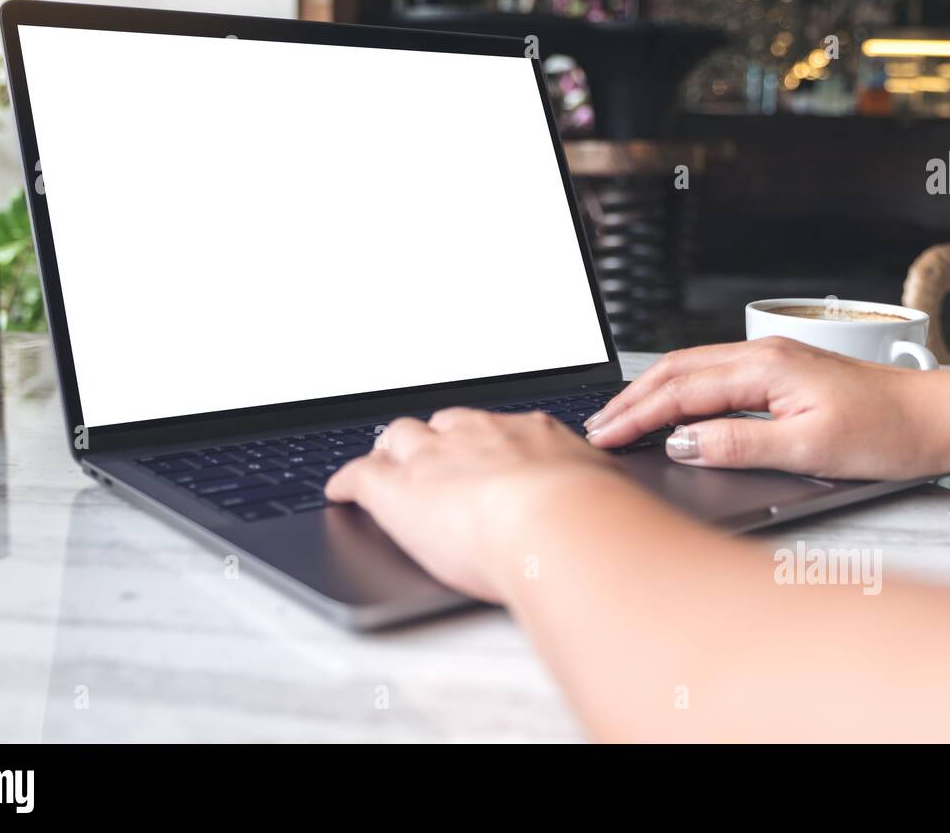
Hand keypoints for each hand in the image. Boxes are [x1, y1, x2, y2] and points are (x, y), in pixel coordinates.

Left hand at [326, 408, 624, 601]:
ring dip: (392, 454)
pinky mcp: (396, 488)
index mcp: (529, 434)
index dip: (479, 443)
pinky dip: (347, 482)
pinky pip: (359, 475)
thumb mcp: (605, 494)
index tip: (481, 454)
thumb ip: (593, 494)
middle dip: (433, 441)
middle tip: (431, 458)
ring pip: (400, 440)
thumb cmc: (591, 517)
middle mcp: (478, 435)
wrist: (558, 523)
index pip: (493, 430)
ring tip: (387, 468)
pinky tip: (339, 492)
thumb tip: (610, 506)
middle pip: (442, 425)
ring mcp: (435, 458)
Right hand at [585, 337, 947, 480]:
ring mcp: (773, 361)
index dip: (637, 416)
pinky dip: (680, 393)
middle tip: (596, 428)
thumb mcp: (808, 449)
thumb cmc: (889, 432)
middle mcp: (764, 354)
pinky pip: (714, 377)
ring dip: (652, 393)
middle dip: (631, 400)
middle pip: (677, 370)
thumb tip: (683, 443)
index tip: (604, 437)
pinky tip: (672, 410)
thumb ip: (739, 444)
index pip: (681, 391)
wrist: (940, 417)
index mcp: (765, 367)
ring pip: (693, 370)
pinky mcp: (783, 374)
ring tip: (621, 418)